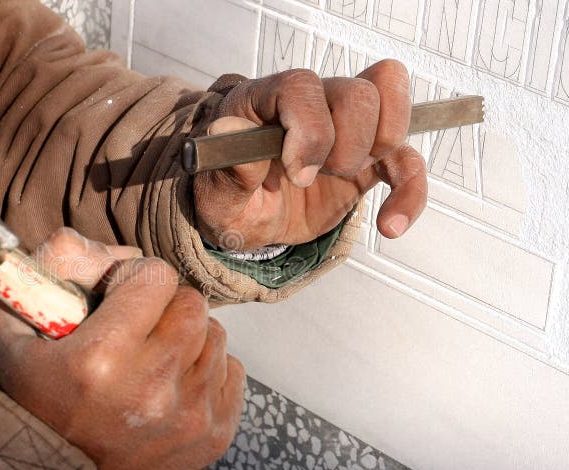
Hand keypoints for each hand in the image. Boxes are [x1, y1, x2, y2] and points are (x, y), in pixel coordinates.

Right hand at [0, 227, 245, 469]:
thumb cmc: (35, 413)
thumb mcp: (14, 345)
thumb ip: (31, 285)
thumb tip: (65, 245)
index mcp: (102, 357)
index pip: (155, 276)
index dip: (138, 278)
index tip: (124, 294)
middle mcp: (152, 385)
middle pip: (192, 304)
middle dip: (167, 304)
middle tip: (144, 323)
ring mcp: (189, 413)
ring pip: (216, 335)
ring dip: (189, 337)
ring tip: (158, 356)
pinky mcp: (213, 436)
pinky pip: (232, 370)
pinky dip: (208, 369)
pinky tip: (177, 383)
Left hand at [194, 60, 427, 249]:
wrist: (246, 219)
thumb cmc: (228, 199)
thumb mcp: (216, 197)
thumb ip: (227, 169)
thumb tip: (229, 129)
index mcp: (264, 102)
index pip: (301, 87)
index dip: (309, 129)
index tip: (295, 173)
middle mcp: (309, 105)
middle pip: (358, 92)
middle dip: (346, 144)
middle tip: (313, 179)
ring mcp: (343, 128)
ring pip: (390, 101)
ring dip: (381, 150)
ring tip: (345, 180)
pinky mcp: (367, 160)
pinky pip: (408, 160)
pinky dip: (410, 192)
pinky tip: (391, 225)